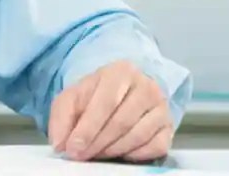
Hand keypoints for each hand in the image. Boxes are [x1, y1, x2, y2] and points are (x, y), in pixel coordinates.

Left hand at [47, 59, 173, 162]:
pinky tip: (119, 153)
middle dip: (98, 143)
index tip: (73, 148)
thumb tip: (60, 144)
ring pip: (138, 136)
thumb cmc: (96, 95)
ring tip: (96, 154)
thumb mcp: (73, 98)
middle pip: (122, 121)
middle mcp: (146, 86)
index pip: (106, 102)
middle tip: (81, 156)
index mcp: (120, 72)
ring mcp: (161, 107)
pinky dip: (135, 155)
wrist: (123, 92)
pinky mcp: (168, 127)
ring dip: (113, 150)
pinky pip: (155, 147)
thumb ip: (62, 118)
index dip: (88, 128)